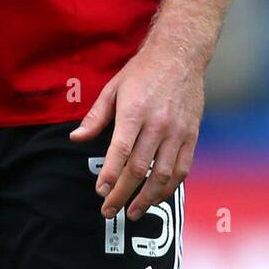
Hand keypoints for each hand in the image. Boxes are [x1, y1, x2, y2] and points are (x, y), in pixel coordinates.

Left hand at [69, 40, 203, 219]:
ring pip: (163, 174)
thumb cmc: (142, 72)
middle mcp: (158, 124)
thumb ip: (96, 117)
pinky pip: (182, 169)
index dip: (110, 174)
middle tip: (109, 211)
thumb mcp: (113, 88)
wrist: (179, 56)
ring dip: (147, 198)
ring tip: (133, 211)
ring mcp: (178, 132)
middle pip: (139, 168)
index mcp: (134, 111)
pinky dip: (170, 187)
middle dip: (123, 194)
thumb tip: (76, 138)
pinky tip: (157, 196)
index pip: (121, 150)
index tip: (100, 192)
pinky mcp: (192, 136)